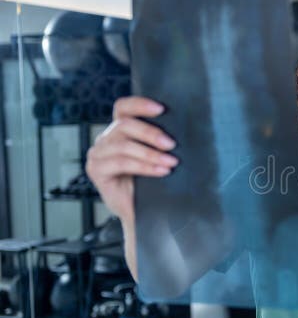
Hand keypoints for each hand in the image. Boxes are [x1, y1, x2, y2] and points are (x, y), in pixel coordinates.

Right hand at [86, 96, 177, 224]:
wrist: (147, 213)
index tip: (161, 109)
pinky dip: (144, 166)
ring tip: (171, 162)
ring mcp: (97, 154)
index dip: (140, 104)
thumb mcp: (158, 155)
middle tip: (172, 145)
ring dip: (150, 154)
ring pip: (124, 145)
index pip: (123, 107)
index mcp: (119, 130)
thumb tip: (182, 124)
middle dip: (150, 133)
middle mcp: (105, 139)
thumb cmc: (154, 182)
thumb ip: (160, 140)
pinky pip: (121, 163)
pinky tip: (161, 172)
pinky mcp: (96, 171)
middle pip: (124, 125)